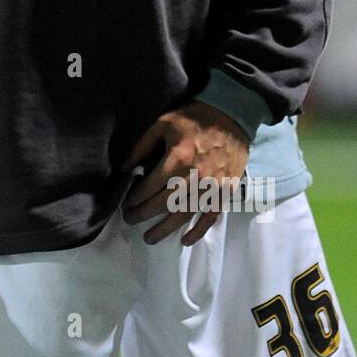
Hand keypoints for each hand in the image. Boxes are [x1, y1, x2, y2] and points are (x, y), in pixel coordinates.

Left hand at [122, 100, 249, 245]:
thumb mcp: (162, 124)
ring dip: (165, 229)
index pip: (149, 187)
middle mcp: (193, 178)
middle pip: (163, 204)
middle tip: (130, 220)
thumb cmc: (194, 118)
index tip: (126, 203)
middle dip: (143, 214)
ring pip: (184, 215)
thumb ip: (141, 147)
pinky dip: (198, 231)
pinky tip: (185, 240)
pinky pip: (211, 217)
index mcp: (176, 160)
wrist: (232, 116)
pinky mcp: (225, 192)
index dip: (135, 198)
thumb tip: (124, 168)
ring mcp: (211, 187)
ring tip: (149, 238)